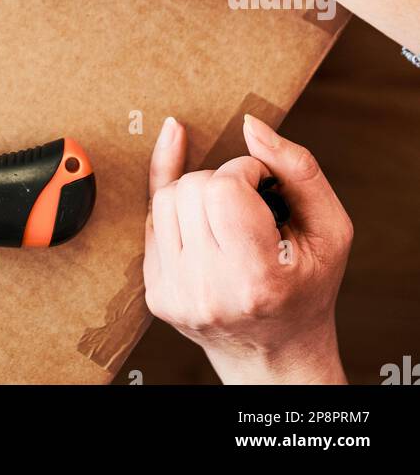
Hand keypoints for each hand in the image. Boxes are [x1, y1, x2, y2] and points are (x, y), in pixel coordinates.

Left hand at [143, 114, 351, 384]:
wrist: (278, 354)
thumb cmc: (308, 286)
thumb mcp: (329, 228)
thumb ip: (298, 168)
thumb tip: (250, 125)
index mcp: (255, 279)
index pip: (224, 188)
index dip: (245, 171)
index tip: (264, 185)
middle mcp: (209, 291)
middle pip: (191, 187)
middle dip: (221, 181)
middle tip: (249, 205)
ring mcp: (176, 295)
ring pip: (164, 199)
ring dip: (196, 193)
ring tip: (227, 219)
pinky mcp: (156, 294)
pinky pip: (151, 221)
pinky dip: (178, 213)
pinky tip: (202, 221)